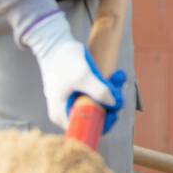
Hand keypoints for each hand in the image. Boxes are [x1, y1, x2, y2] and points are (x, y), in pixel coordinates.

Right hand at [21, 11, 125, 131]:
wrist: (54, 42)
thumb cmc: (63, 60)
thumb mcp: (83, 76)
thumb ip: (99, 91)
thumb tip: (115, 104)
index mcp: (61, 115)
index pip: (85, 131)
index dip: (103, 123)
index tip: (114, 110)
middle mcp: (66, 111)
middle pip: (95, 117)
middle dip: (111, 103)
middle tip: (118, 87)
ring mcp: (72, 101)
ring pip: (99, 104)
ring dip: (112, 91)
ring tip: (118, 76)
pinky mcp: (79, 91)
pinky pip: (97, 94)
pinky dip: (107, 85)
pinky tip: (116, 75)